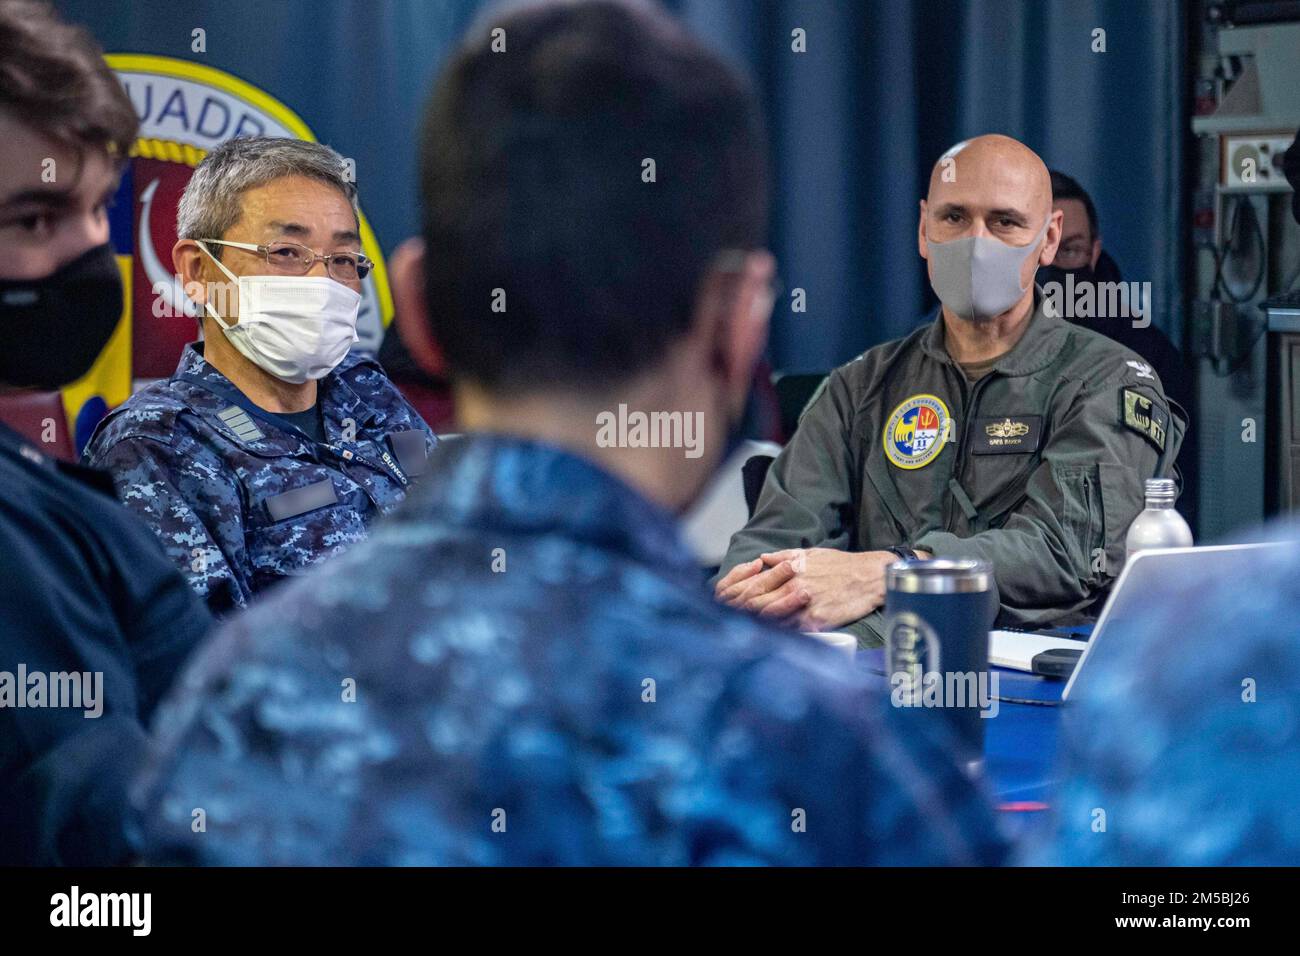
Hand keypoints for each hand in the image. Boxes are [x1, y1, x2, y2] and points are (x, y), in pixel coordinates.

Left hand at [716, 548, 898, 631]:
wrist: (871, 577)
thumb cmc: (842, 565)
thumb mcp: (811, 554)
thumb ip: (784, 557)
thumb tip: (761, 559)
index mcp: (789, 570)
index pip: (755, 586)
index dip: (738, 597)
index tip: (727, 606)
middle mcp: (793, 587)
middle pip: (758, 604)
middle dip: (741, 615)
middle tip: (727, 625)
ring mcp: (805, 605)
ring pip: (771, 619)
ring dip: (757, 627)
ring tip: (743, 636)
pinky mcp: (818, 621)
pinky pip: (793, 631)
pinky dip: (780, 637)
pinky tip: (770, 643)